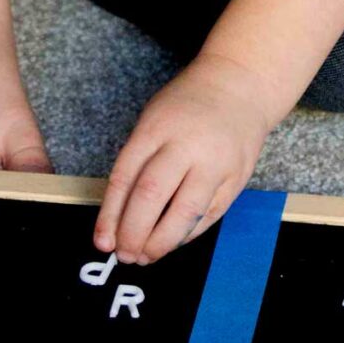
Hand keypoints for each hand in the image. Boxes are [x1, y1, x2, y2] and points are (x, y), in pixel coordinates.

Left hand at [93, 53, 278, 263]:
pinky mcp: (236, 179)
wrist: (241, 86)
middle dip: (134, 232)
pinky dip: (187, 234)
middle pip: (152, 195)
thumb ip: (137, 161)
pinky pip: (209, 215)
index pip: (125, 178)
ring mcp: (215, 164)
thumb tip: (118, 215)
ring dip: (162, 242)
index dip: (111, 215)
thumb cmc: (187, 106)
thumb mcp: (153, 120)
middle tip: (125, 255)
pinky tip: (172, 243)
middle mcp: (186, 146)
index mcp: (156, 128)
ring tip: (146, 256)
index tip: (102, 241)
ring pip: (185, 212)